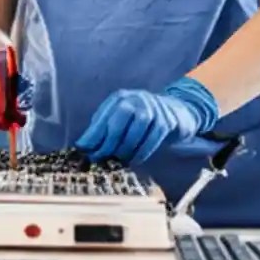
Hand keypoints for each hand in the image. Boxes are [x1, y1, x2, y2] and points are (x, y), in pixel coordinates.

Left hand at [74, 79, 219, 164]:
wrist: (176, 111)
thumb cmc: (141, 119)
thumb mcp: (122, 119)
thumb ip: (104, 129)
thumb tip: (84, 146)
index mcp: (120, 98)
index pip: (103, 116)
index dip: (92, 134)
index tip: (83, 149)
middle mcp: (136, 99)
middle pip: (119, 120)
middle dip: (108, 141)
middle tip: (100, 157)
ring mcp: (153, 108)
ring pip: (136, 129)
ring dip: (125, 147)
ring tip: (118, 160)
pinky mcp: (167, 120)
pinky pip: (153, 137)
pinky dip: (142, 151)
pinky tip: (135, 160)